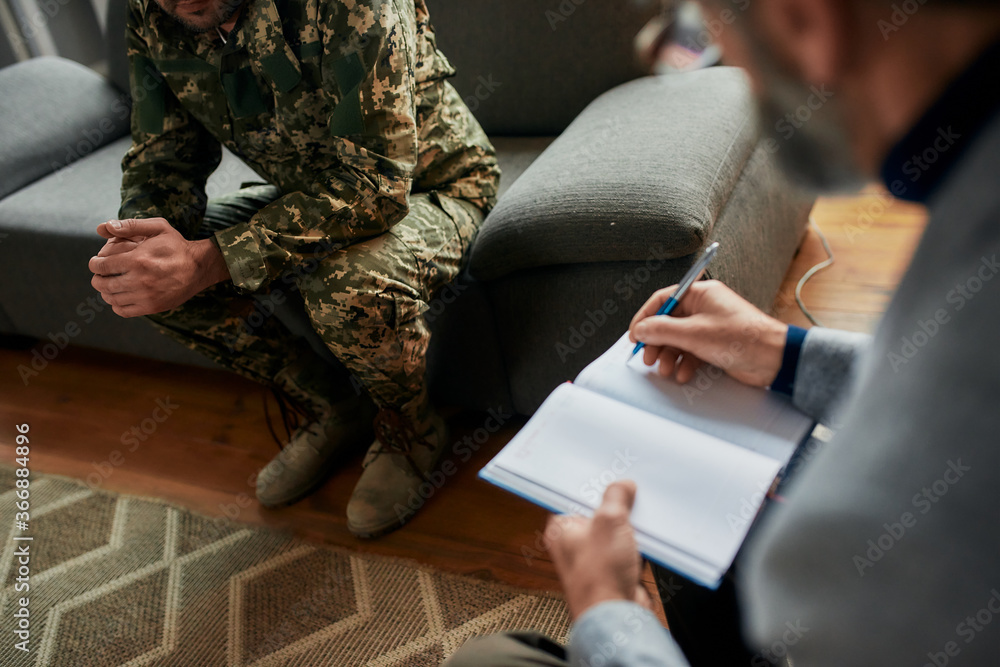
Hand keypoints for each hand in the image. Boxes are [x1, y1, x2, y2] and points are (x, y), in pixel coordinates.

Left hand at [89, 218, 230, 316]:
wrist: (199, 267)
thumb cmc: (176, 245)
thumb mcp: (158, 227)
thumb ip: (130, 225)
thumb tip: (103, 227)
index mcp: (138, 260)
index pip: (101, 266)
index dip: (94, 264)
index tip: (97, 262)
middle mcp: (140, 280)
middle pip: (103, 284)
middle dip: (97, 278)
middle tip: (101, 274)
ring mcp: (146, 296)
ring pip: (111, 298)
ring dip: (106, 291)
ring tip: (110, 284)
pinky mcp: (152, 307)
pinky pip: (123, 311)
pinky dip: (117, 305)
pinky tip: (121, 296)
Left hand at [547, 480, 651, 620]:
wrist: (617, 615)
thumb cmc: (600, 573)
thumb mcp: (608, 522)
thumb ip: (615, 497)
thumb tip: (623, 485)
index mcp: (562, 530)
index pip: (575, 498)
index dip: (594, 486)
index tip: (611, 473)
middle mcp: (575, 544)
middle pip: (598, 513)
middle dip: (616, 505)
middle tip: (632, 490)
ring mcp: (595, 558)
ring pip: (616, 531)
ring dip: (630, 525)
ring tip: (642, 512)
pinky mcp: (614, 570)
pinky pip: (628, 547)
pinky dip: (638, 543)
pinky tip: (648, 536)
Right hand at [628, 280, 787, 386]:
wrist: (774, 359)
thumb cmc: (742, 338)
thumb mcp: (694, 333)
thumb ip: (663, 330)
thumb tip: (641, 329)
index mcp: (701, 294)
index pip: (664, 299)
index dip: (646, 317)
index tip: (635, 335)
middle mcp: (705, 307)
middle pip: (669, 322)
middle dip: (657, 342)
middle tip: (648, 358)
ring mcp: (711, 327)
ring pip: (679, 339)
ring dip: (670, 356)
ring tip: (665, 371)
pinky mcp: (716, 345)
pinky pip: (692, 351)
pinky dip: (685, 363)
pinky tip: (684, 374)